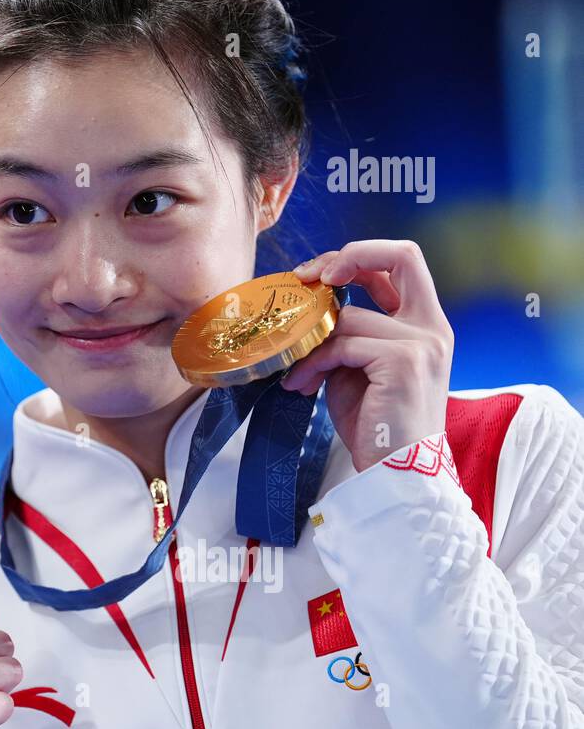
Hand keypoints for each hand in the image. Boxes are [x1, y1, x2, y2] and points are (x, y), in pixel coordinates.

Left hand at [281, 239, 453, 472]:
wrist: (396, 473)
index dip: (359, 256)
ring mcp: (423, 342)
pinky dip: (313, 362)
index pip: (403, 261)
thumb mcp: (359, 369)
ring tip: (297, 372)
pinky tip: (301, 384)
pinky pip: (341, 345)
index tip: (321, 275)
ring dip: (310, 343)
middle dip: (346, 257)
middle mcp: (432, 327)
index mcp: (426, 324)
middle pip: (401, 255)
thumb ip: (348, 335)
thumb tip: (307, 310)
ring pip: (348, 317)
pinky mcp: (404, 361)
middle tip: (306, 279)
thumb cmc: (375, 425)